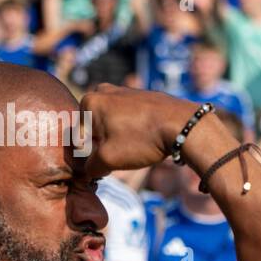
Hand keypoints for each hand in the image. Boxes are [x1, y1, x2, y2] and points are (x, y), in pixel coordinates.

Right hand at [79, 84, 195, 177]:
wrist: (182, 125)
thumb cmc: (141, 139)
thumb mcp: (108, 159)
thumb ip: (90, 166)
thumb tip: (89, 170)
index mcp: (90, 102)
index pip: (78, 136)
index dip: (89, 155)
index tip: (104, 164)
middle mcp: (103, 90)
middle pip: (93, 127)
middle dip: (101, 144)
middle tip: (118, 157)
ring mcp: (123, 90)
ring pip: (110, 122)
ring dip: (115, 138)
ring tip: (132, 150)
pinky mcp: (141, 95)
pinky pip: (126, 116)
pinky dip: (130, 129)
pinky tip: (143, 140)